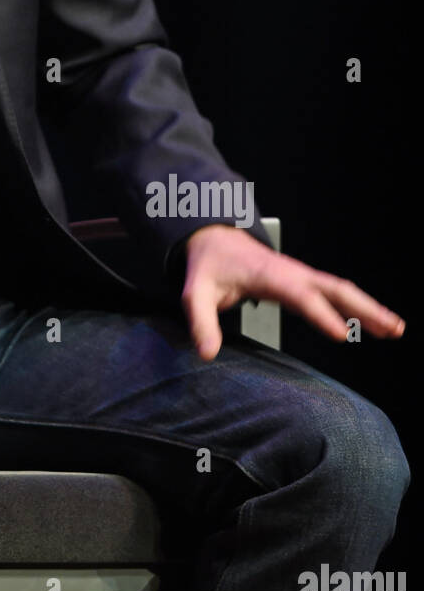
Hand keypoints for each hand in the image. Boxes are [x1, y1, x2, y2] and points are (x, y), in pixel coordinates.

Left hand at [182, 223, 405, 361]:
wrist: (214, 238)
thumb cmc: (208, 265)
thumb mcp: (195, 292)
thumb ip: (200, 321)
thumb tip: (206, 353)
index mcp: (268, 275)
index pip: (299, 295)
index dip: (320, 314)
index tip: (342, 334)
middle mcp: (291, 272)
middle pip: (334, 288)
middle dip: (364, 307)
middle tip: (390, 328)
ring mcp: (300, 275)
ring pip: (340, 289)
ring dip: (368, 307)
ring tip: (395, 329)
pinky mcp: (302, 280)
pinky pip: (334, 292)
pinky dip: (356, 305)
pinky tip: (372, 322)